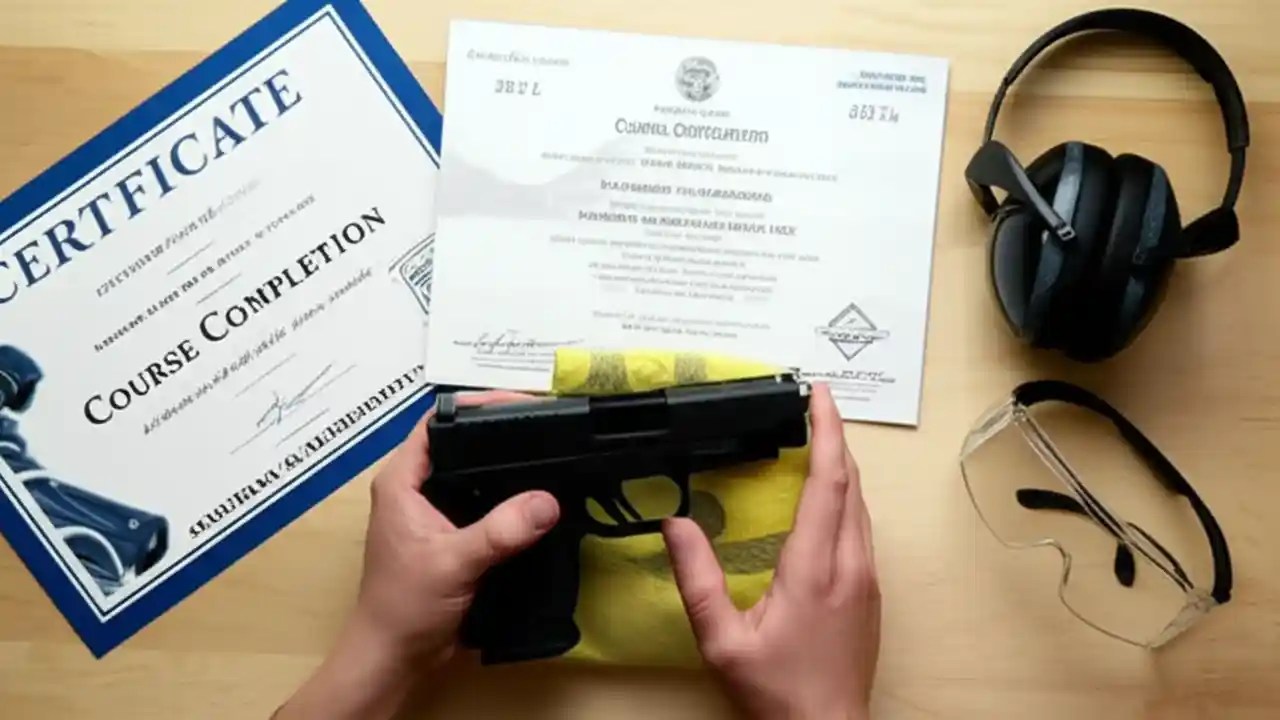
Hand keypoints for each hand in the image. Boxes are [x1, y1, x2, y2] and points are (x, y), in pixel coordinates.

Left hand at [275, 391, 559, 719]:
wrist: (395, 658)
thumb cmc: (404, 607)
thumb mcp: (453, 563)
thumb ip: (499, 531)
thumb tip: (548, 501)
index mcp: (402, 480)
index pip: (437, 423)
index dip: (475, 405)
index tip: (520, 402)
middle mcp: (418, 488)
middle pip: (462, 442)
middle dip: (501, 432)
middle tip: (547, 423)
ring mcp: (436, 512)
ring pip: (476, 474)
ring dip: (508, 467)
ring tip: (550, 451)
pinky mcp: (455, 535)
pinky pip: (487, 503)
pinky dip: (511, 497)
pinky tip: (540, 496)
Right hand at [663, 384, 879, 719]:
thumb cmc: (777, 693)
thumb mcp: (722, 641)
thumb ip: (697, 580)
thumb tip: (675, 524)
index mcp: (816, 569)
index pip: (829, 482)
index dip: (827, 432)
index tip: (819, 395)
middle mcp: (851, 566)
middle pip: (852, 484)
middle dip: (835, 438)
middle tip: (812, 406)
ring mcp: (867, 579)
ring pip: (862, 505)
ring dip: (842, 467)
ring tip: (817, 440)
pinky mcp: (870, 593)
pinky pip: (862, 527)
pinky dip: (846, 496)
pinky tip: (827, 497)